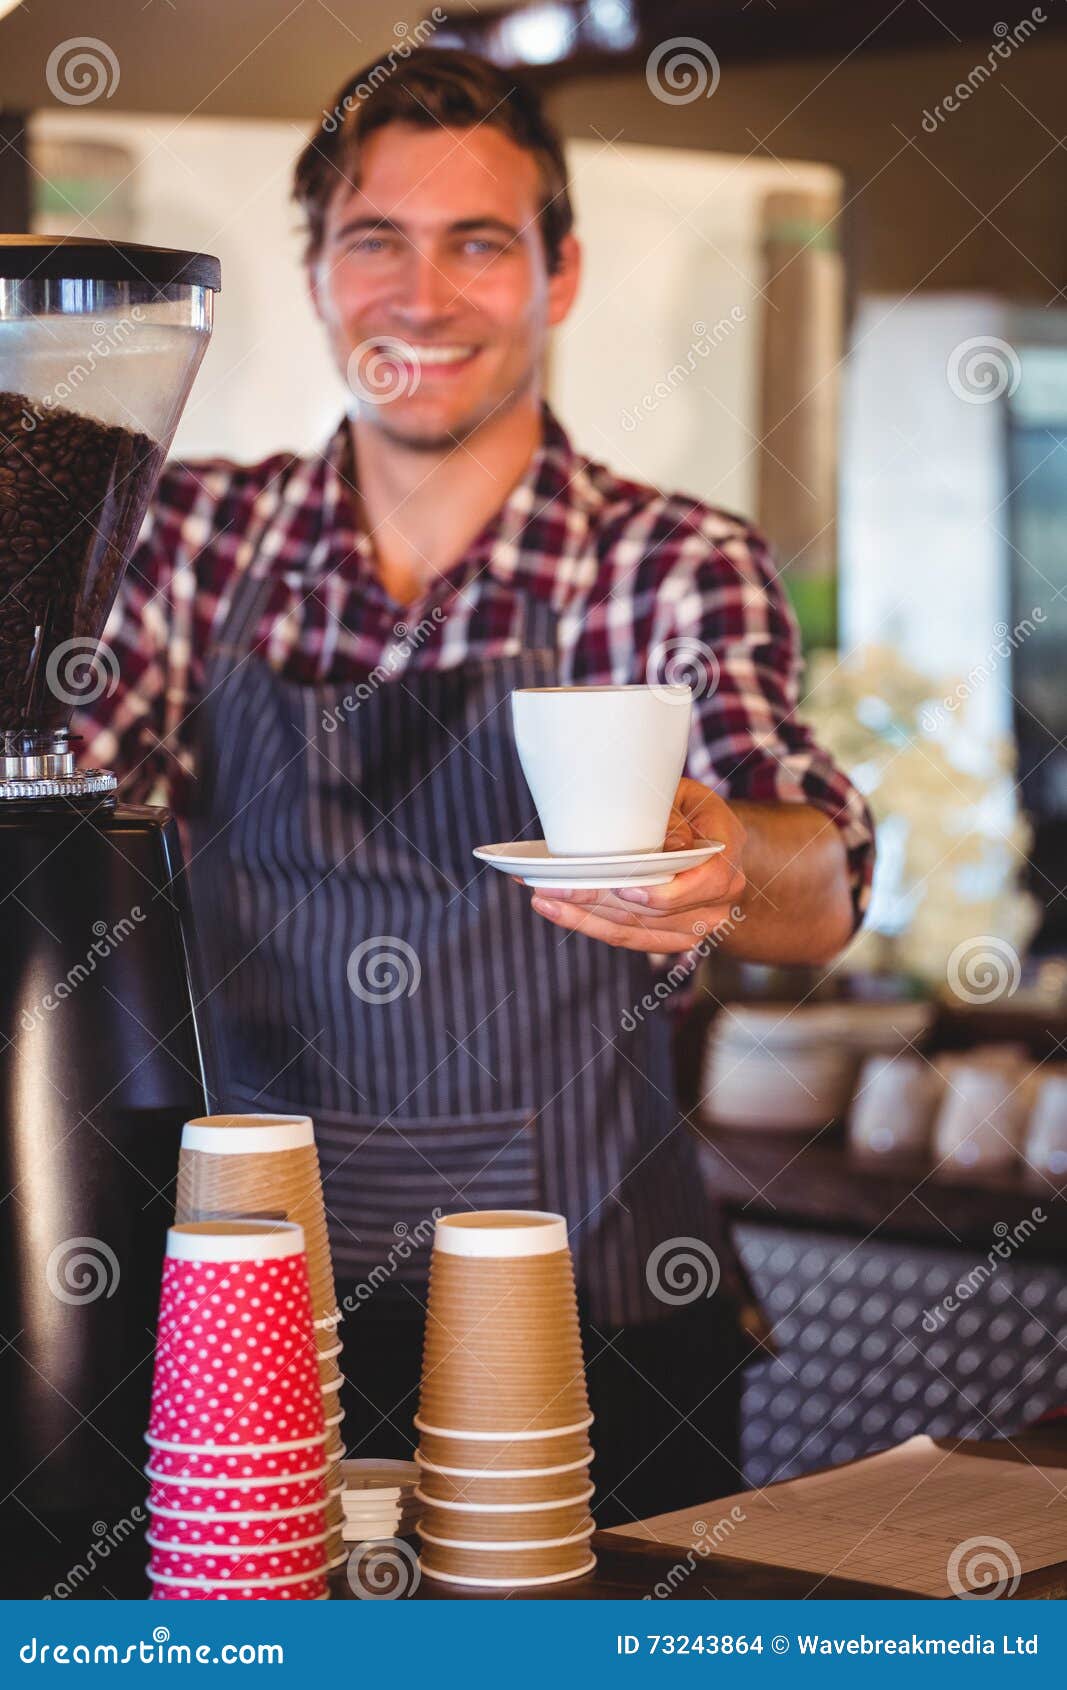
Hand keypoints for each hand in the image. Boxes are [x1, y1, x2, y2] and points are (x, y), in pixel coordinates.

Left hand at [527, 777, 746, 952]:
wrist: (710, 843)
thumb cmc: (692, 812)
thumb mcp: (688, 799)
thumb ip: (676, 819)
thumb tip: (669, 846)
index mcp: (725, 859)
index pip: (706, 883)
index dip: (666, 891)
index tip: (624, 886)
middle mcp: (718, 902)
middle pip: (655, 911)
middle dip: (599, 898)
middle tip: (552, 884)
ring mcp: (695, 927)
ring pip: (635, 930)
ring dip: (585, 916)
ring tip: (544, 897)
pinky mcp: (669, 940)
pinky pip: (627, 938)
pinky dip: (590, 925)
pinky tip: (557, 910)